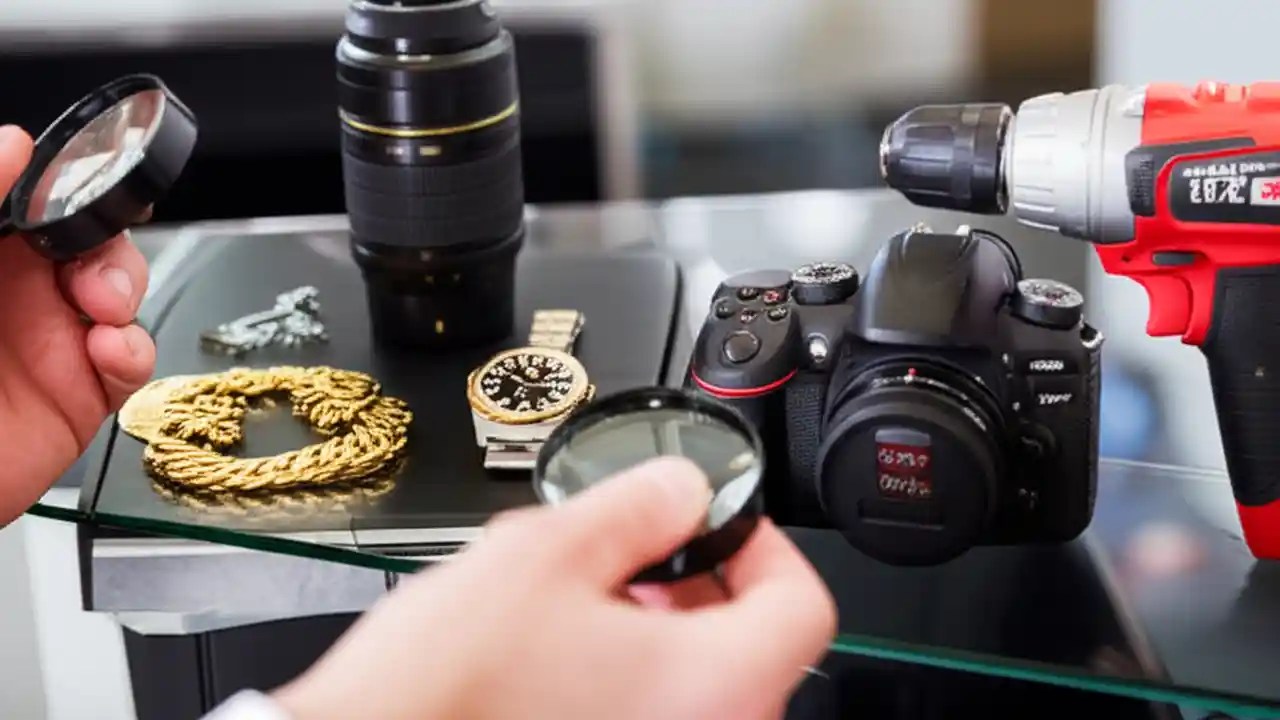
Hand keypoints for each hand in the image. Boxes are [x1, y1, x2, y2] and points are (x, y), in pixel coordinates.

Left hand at [0, 125, 154, 523]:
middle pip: (90, 238)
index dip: (66, 188)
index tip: (74, 186)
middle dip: (104, 239)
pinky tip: (107, 350)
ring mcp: (49, 341)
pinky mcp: (79, 395)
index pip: (38, 201)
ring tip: (102, 307)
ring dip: (124, 287)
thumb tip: (9, 144)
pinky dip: (134, 348)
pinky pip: (131, 360)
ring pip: (120, 291)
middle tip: (82, 263)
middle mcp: (13, 293)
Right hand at [274, 456, 836, 719]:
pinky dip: (633, 679)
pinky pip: (658, 716)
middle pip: (753, 648)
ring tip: (586, 600)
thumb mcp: (547, 553)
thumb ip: (638, 506)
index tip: (723, 526)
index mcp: (714, 685)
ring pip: (702, 685)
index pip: (804, 607)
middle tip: (640, 555)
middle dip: (699, 584)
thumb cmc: (450, 691)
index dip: (768, 547)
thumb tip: (682, 489)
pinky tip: (563, 653)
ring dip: (662, 629)